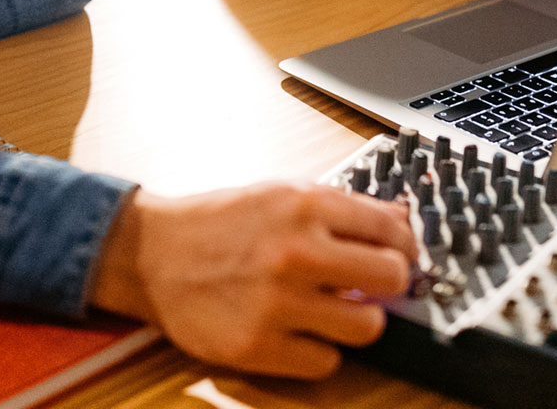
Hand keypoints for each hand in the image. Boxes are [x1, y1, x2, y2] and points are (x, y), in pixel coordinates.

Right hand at [90, 182, 414, 377]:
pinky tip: (301, 331)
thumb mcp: (281, 194)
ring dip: (357, 320)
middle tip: (373, 286)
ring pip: (368, 327)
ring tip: (336, 310)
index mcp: (304, 206)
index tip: (401, 255)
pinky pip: (326, 362)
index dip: (404, 246)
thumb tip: (401, 221)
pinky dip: (319, 350)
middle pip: (391, 278)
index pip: (392, 229)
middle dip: (390, 283)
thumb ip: (341, 207)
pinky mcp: (259, 347)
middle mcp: (296, 252)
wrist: (152, 254)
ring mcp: (278, 303)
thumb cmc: (218, 222)